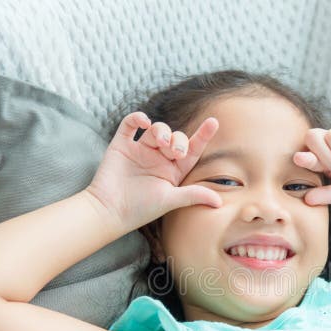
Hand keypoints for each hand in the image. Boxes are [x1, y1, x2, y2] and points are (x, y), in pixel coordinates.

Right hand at [86, 112, 221, 228]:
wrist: (109, 211)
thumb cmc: (140, 209)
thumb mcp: (170, 200)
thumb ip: (194, 195)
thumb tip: (220, 203)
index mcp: (173, 171)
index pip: (192, 150)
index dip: (203, 135)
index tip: (213, 122)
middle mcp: (158, 159)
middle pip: (175, 138)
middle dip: (178, 140)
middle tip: (174, 152)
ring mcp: (140, 150)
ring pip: (156, 129)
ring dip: (162, 131)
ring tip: (160, 143)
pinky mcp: (121, 146)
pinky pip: (130, 124)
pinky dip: (137, 118)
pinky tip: (144, 122)